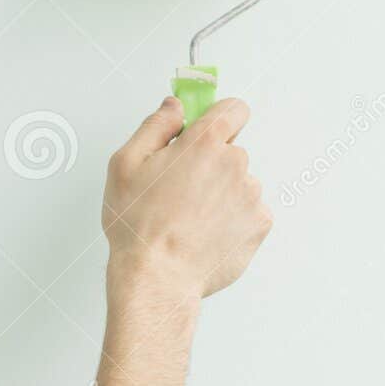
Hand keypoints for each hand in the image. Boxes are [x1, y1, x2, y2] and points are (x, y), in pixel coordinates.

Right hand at [101, 96, 271, 298]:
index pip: (233, 109)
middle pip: (231, 152)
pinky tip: (205, 233)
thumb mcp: (125, 164)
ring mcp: (251, 195)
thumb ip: (155, 125)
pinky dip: (231, 221)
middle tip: (180, 190)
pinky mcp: (259, 224)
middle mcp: (234, 164)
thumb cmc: (138, 226)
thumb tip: (174, 108)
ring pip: (239, 184)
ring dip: (221, 195)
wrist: (157, 277)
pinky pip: (248, 213)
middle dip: (209, 164)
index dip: (218, 117)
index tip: (205, 128)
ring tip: (190, 219)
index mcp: (204, 143)